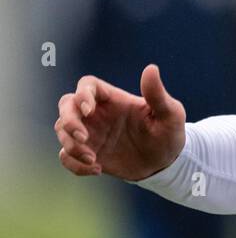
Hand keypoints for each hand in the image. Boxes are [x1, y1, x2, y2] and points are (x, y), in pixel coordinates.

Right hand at [54, 64, 186, 181]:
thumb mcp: (170, 114)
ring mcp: (90, 133)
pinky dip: (74, 164)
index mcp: (114, 99)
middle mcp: (97, 114)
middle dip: (68, 120)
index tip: (89, 110)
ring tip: (93, 159)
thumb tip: (151, 68)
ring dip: (71, 145)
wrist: (166, 163)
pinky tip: (97, 169)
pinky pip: (66, 156)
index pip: (87, 85)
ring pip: (61, 130)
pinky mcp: (87, 153)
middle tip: (84, 137)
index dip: (82, 94)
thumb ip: (158, 94)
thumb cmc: (169, 133)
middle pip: (66, 105)